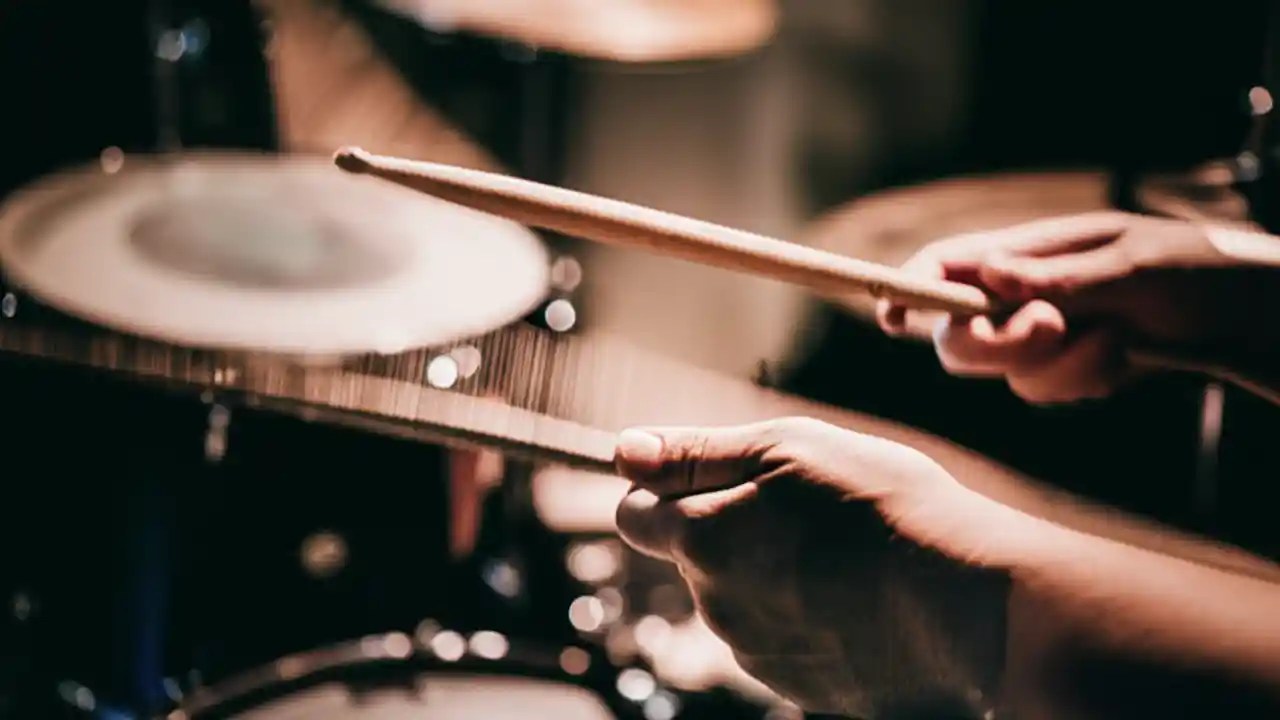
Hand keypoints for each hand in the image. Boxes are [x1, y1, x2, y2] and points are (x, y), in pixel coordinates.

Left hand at [613, 417, 1033, 717]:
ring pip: (740, 599)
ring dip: (771, 572)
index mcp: (701, 541)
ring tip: (843, 552)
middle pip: (693, 557)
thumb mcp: (789, 448)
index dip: (666, 489)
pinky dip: (807, 616)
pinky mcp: (802, 687)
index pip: (634, 515)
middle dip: (728, 529)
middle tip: (804, 507)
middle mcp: (716, 607)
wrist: (970, 607)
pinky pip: (784, 639)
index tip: (716, 477)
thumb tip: (624, 449)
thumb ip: (696, 453)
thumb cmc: (882, 510)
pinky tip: (857, 597)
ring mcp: (759, 655)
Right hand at [874, 212, 1277, 403]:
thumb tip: (988, 274)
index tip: (890, 316)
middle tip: (1052, 329)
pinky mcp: (1071, 370)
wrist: (1255, 316)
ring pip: (1006, 374)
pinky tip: (1126, 357)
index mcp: (1030, 251)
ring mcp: (1047, 335)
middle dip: (997, 345)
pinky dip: (1085, 380)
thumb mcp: (1134, 266)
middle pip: (959, 336)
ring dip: (1060, 366)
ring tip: (1120, 338)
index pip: (946, 266)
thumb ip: (1059, 277)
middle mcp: (1025, 294)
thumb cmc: (1200, 269)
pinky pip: (1047, 392)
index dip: (907, 288)